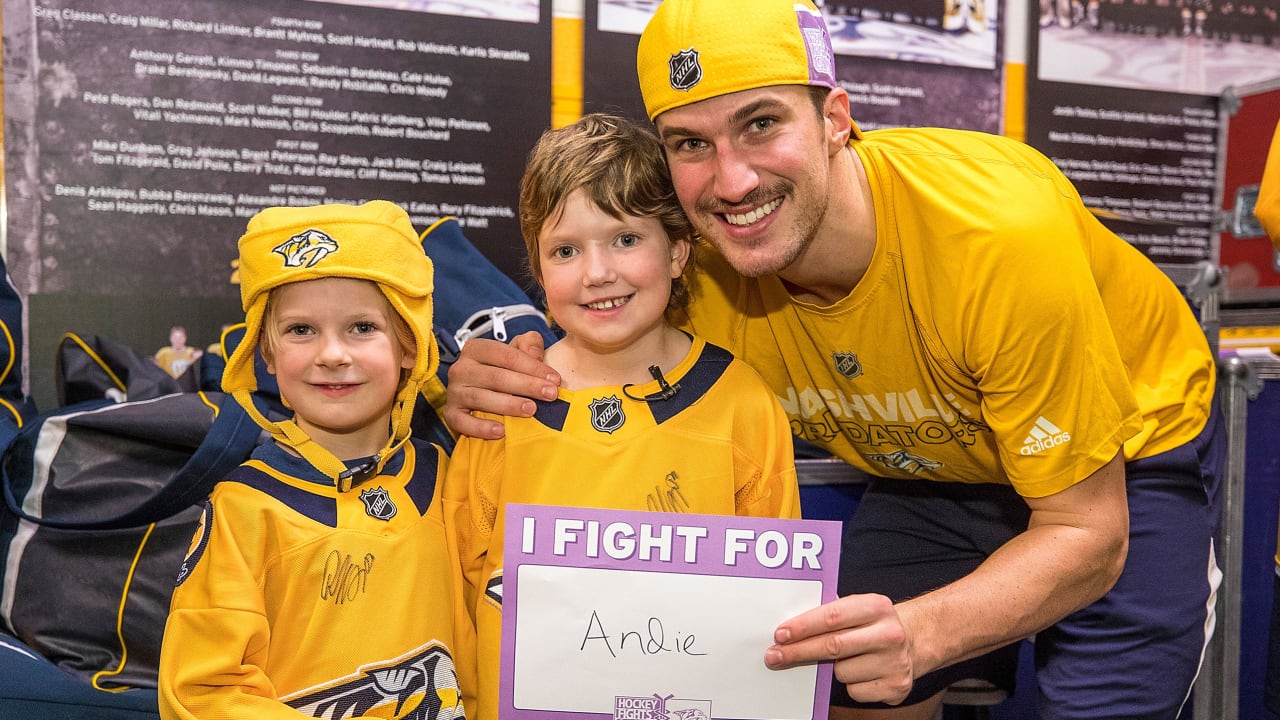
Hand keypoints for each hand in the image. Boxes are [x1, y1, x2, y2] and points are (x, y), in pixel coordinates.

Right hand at [442, 331, 559, 438]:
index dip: (532, 366)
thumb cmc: (504, 371)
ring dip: (508, 405)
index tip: (555, 379)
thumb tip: (534, 352)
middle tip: (550, 394)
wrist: (484, 393)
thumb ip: (529, 344)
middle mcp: (461, 369)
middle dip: (526, 385)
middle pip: (495, 376)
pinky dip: (480, 427)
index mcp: (476, 349)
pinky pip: (462, 422)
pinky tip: (501, 431)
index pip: (506, 355)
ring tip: (531, 410)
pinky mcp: (451, 413)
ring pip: (480, 397)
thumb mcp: (516, 352)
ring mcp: (454, 392)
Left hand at [764, 594, 914, 704]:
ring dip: (832, 668)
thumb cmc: (873, 624)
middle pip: (832, 646)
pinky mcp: (896, 687)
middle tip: (775, 655)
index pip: (832, 616)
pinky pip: (854, 691)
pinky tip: (862, 672)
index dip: (803, 626)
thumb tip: (790, 629)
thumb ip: (831, 614)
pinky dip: (851, 684)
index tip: (781, 634)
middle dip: (798, 652)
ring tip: (847, 658)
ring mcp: (895, 662)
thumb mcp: (858, 608)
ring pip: (841, 671)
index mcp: (876, 607)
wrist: (914, 642)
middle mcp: (889, 634)